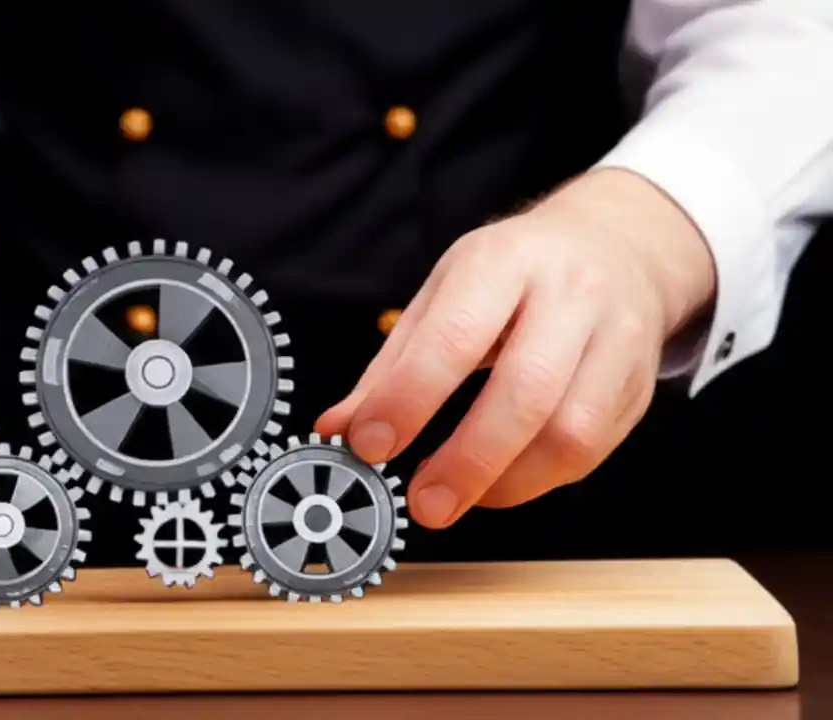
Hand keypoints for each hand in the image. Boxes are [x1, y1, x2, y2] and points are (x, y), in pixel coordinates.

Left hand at [316, 168, 715, 528]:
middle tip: (424, 503)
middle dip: (468, 460)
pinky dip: (537, 480)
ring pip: (571, 431)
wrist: (617, 247)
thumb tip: (338, 429)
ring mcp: (615, 339)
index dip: (410, 398)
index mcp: (504, 262)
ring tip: (459, 496)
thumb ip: (390, 367)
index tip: (371, 445)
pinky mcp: (639, 385)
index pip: (456, 336)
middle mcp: (569, 295)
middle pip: (526, 391)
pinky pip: (592, 450)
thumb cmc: (514, 276)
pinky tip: (500, 481)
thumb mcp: (445, 295)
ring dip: (507, 480)